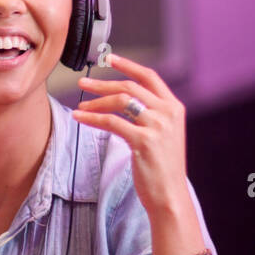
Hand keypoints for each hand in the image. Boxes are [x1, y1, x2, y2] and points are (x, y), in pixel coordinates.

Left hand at [71, 53, 190, 214]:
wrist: (169, 195)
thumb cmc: (161, 168)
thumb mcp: (163, 135)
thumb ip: (150, 115)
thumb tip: (122, 101)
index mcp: (174, 108)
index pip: (150, 77)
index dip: (128, 65)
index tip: (110, 58)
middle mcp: (168, 113)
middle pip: (130, 87)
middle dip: (103, 84)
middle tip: (82, 83)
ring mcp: (158, 126)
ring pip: (120, 101)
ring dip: (95, 102)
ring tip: (80, 106)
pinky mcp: (144, 141)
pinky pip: (112, 122)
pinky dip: (92, 118)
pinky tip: (80, 118)